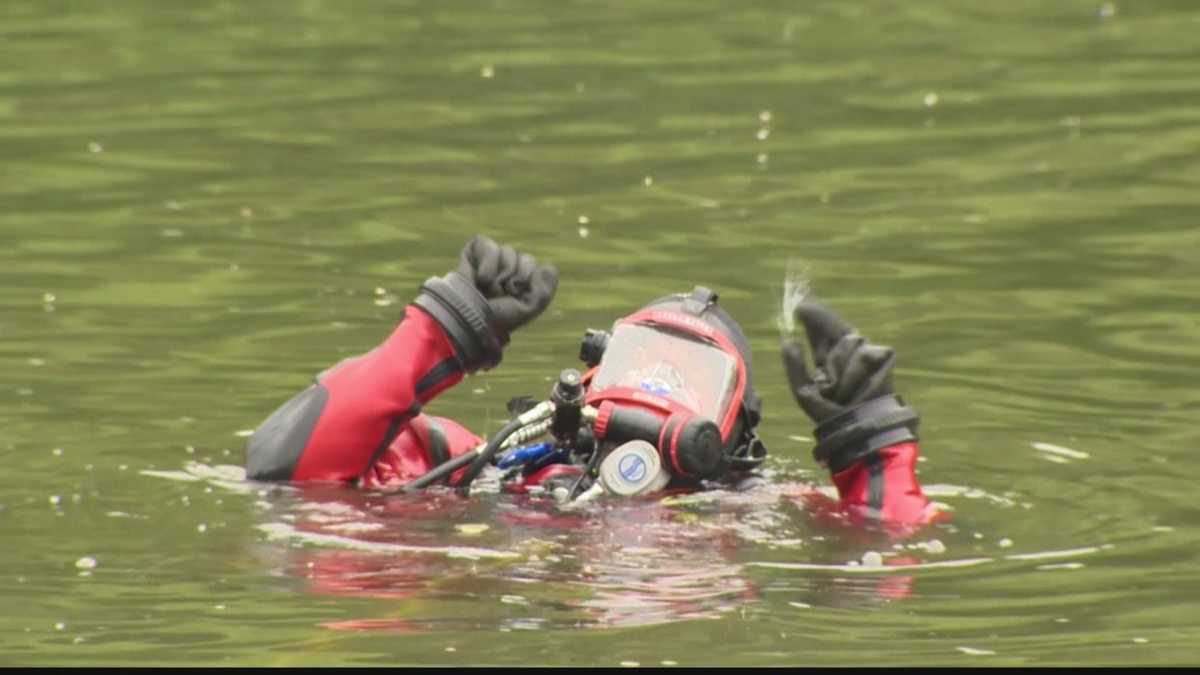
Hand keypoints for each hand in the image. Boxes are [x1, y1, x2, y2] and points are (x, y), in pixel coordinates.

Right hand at [415, 235, 556, 371]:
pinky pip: (487, 245)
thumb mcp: (528, 308)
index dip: (527, 281)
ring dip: (500, 275)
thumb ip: (544, 290)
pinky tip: (479, 278)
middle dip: (514, 279)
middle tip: (500, 295)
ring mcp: (490, 260)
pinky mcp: (472, 252)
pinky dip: (487, 263)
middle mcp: (507, 268)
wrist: (470, 317)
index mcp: (521, 281)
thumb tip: (548, 266)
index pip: (535, 266)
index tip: (514, 298)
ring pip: (508, 251)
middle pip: (524, 258)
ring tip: (487, 289)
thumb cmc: (498, 318)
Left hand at [781, 300, 915, 472]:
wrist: (857, 429)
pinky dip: (854, 374)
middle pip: (834, 328)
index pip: (820, 331)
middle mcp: (848, 353)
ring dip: (840, 368)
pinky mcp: (883, 356)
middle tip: (816, 342)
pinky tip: (856, 389)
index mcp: (829, 359)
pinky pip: (863, 354)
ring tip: (842, 390)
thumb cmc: (830, 415)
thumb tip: (788, 340)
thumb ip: (795, 366)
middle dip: (823, 326)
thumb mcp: (804, 391)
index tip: (800, 304)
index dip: (813, 315)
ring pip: (847, 342)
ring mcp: (867, 353)